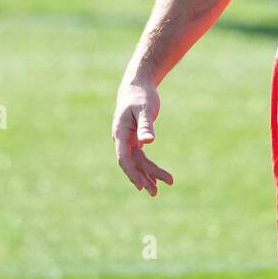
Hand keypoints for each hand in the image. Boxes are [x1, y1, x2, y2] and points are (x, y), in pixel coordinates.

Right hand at [112, 79, 173, 196]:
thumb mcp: (145, 109)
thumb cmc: (141, 96)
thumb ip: (146, 125)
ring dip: (145, 174)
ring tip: (157, 189)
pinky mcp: (133, 138)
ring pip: (135, 161)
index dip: (131, 173)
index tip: (141, 185)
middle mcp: (121, 138)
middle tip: (155, 192)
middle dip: (142, 177)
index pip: (123, 158)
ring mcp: (127, 139)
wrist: (137, 86)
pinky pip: (139, 156)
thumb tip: (148, 142)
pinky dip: (146, 166)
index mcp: (120, 132)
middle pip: (131, 162)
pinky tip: (154, 176)